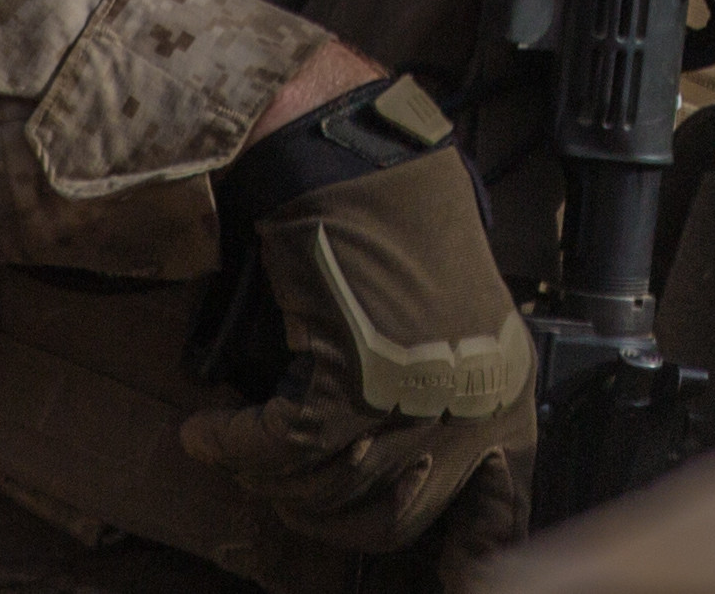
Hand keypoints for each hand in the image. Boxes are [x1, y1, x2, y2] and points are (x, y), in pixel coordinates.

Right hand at [178, 82, 533, 564]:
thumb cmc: (396, 241)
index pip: (498, 518)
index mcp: (506, 400)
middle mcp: (470, 405)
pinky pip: (277, 447)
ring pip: (324, 489)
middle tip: (277, 480)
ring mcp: (414, 392)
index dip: (461, 562)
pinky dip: (233, 444)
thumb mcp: (449, 339)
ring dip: (267, 476)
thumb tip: (393, 492)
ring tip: (238, 443)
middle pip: (388, 519)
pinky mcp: (351, 372)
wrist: (356, 162)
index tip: (444, 586)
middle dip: (320, 511)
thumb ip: (438, 416)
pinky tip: (207, 428)